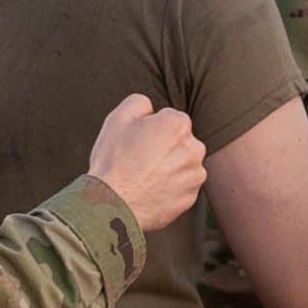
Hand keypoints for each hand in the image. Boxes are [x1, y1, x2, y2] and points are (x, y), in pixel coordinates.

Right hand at [82, 94, 207, 234]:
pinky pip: (179, 188)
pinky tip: (148, 192)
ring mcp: (195, 175)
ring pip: (180, 165)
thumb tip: (152, 107)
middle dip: (162, 148)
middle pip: (177, 142)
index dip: (147, 129)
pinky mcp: (191, 197)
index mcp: (179, 124)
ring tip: (141, 178)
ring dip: (166, 168)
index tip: (134, 142)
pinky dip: (167, 189)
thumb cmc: (113, 159)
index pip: (167, 119)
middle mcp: (195, 148)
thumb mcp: (118, 119)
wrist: (112, 205)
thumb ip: (139, 102)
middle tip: (137, 161)